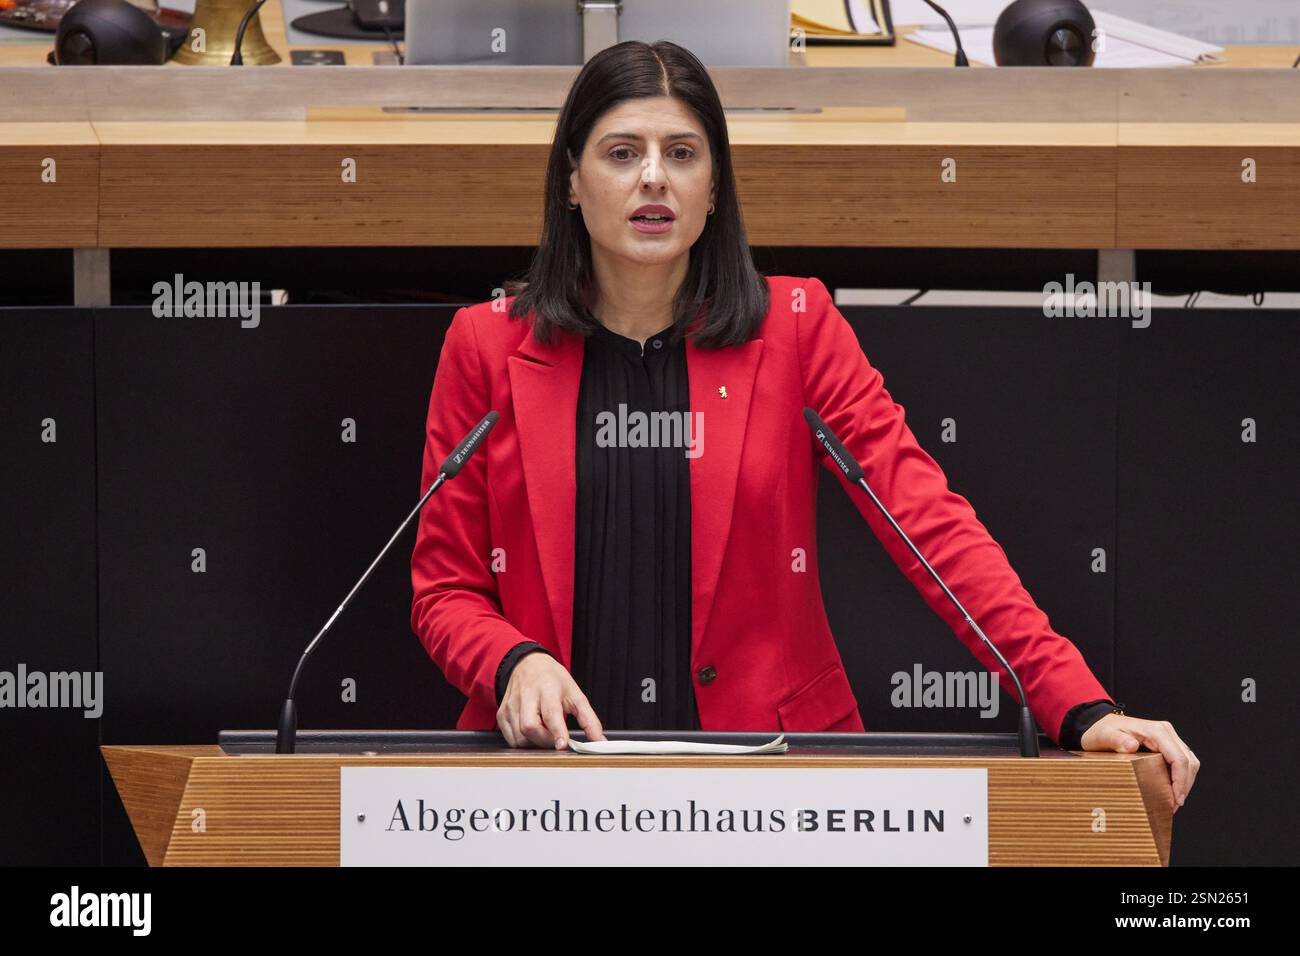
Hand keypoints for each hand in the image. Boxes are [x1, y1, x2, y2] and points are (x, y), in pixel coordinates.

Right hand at [496, 652, 605, 749]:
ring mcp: (511, 705)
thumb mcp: (575, 694)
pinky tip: (533, 733)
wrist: (528, 664)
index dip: (557, 731)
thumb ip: (588, 719)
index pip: (550, 713)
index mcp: (547, 688)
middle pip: (530, 727)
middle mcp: (526, 696)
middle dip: (545, 740)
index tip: (563, 745)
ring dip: (535, 743)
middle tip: (557, 739)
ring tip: (545, 734)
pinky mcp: (502, 714)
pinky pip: (511, 739)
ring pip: (519, 737)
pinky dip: (523, 742)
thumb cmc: (552, 679)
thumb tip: (599, 740)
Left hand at [1080, 713, 1199, 809]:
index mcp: (1155, 731)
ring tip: (1173, 801)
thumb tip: (1131, 746)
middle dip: (1184, 786)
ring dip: (1184, 782)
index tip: (1176, 800)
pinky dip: (1180, 777)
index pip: (1178, 758)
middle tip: (1174, 806)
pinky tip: (1171, 790)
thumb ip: (1116, 740)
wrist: (1098, 723)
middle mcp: (1165, 732)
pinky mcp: (1166, 744)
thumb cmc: (1101, 730)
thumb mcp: (1103, 736)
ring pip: (1188, 762)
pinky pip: (1180, 761)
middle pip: (1188, 762)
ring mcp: (1167, 737)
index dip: (1181, 781)